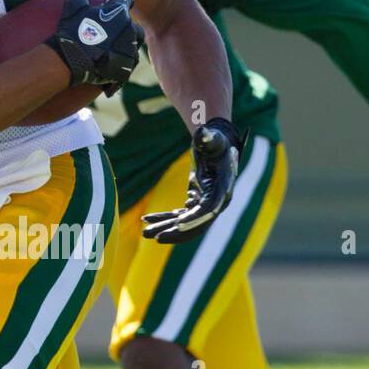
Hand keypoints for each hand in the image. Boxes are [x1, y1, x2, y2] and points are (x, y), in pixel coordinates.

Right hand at [46, 0, 142, 92]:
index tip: (116, 2)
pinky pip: (126, 68)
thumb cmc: (72, 32)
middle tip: (114, 34)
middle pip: (135, 28)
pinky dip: (118, 67)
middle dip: (127, 29)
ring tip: (110, 53)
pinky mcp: (125, 70)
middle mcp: (129, 31)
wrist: (70, 61)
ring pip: (132, 49)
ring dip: (124, 49)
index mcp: (120, 12)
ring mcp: (129, 51)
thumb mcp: (72, 8)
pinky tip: (108, 67)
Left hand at [142, 118, 244, 242]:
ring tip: (145, 232)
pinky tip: (147, 219)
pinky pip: (179, 215)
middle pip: (195, 224)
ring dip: (165, 227)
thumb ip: (208, 137)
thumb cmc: (215, 140)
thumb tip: (202, 132)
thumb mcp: (212, 138)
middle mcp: (217, 202)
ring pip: (184, 222)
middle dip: (174, 231)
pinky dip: (164, 217)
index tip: (178, 225)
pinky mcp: (196, 203)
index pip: (209, 211)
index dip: (194, 219)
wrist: (217, 144)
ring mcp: (205, 204)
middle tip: (153, 236)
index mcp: (223, 189)